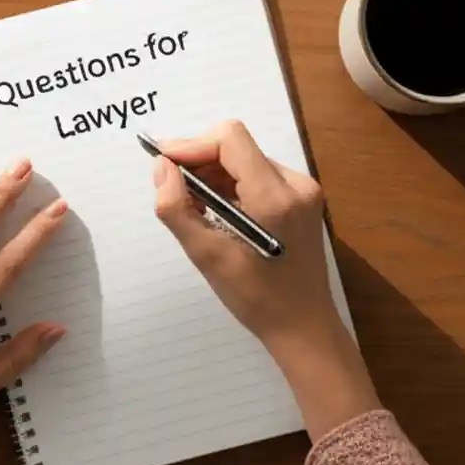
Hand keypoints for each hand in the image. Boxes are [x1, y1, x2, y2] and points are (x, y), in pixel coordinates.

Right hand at [151, 120, 379, 439]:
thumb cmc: (254, 298)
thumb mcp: (206, 255)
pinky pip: (259, 175)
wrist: (303, 325)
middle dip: (200, 161)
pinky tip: (217, 212)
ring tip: (193, 205)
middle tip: (173, 190)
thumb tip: (161, 168)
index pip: (230, 139)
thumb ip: (176, 208)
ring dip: (214, 174)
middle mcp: (295, 183)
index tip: (163, 164)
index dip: (192, 145)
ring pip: (247, 160)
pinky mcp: (303, 199)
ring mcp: (303, 190)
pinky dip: (232, 185)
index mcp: (274, 196)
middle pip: (237, 147)